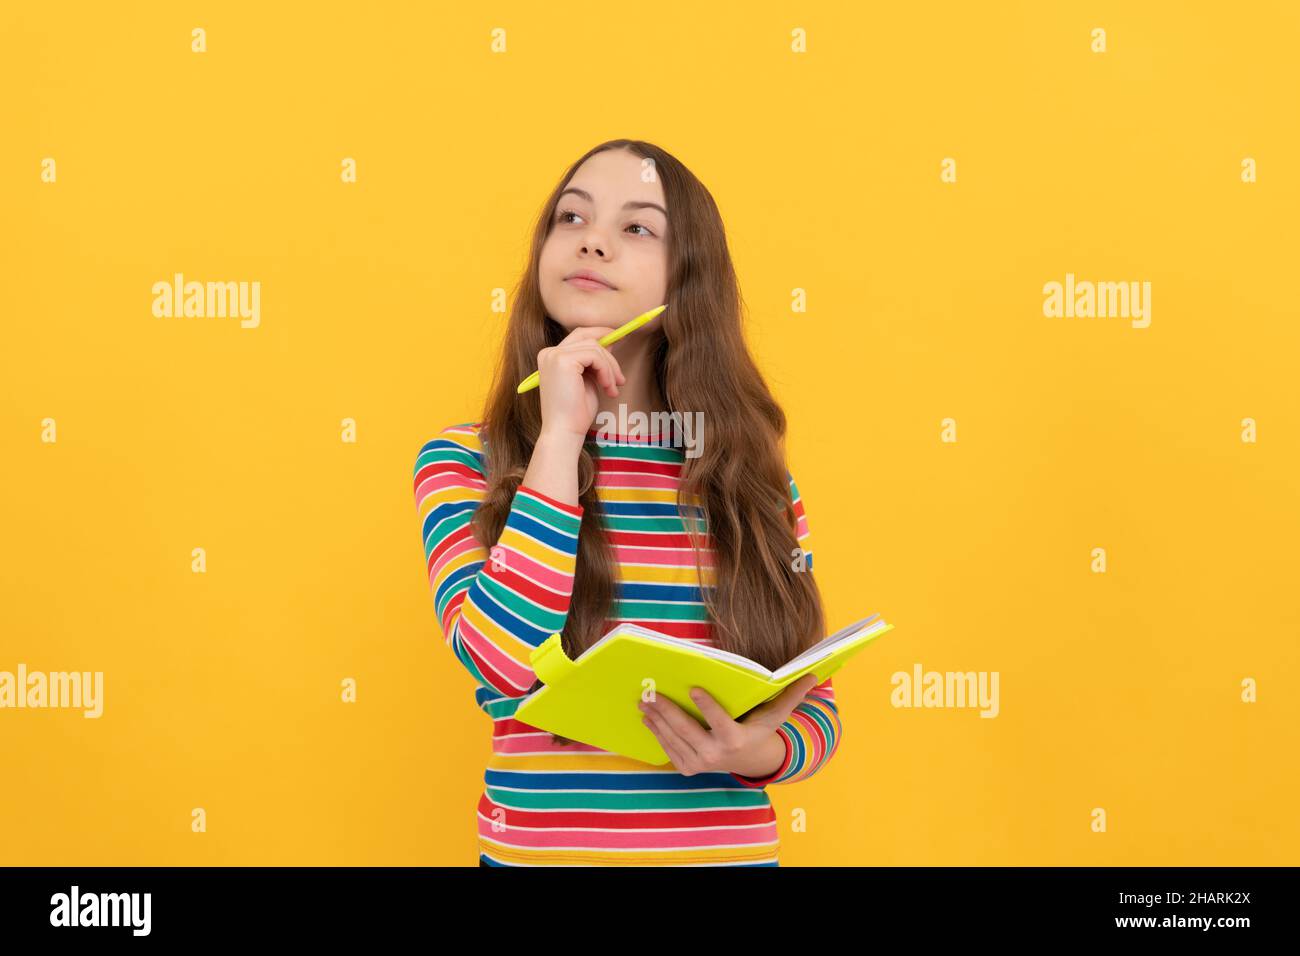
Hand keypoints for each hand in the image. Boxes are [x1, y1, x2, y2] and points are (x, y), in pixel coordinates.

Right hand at [535, 325, 626, 440]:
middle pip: (586, 335)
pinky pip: (595, 356)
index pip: (579, 335)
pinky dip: (607, 371)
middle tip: (621, 363)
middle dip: (608, 346)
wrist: (565, 432)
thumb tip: (609, 342)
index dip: (600, 335)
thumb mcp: (588, 380)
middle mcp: (549, 353)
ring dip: (610, 367)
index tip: (617, 341)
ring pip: (594, 347)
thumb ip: (594, 361)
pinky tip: (608, 388)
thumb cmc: (576, 412)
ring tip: (613, 388)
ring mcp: (554, 355)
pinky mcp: (563, 361)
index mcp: (552, 357)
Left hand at [636, 673, 820, 776]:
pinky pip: (669, 750)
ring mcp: (700, 764)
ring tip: (644, 702)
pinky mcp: (689, 768)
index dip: (706, 706)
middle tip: (651, 694)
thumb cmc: (760, 730)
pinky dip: (657, 734)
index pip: (719, 722)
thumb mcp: (775, 715)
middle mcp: (716, 755)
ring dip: (656, 721)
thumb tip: (813, 676)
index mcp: (736, 739)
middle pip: (687, 731)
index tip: (693, 688)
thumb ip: (791, 696)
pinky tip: (649, 718)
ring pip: (673, 739)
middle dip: (667, 711)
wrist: (749, 761)